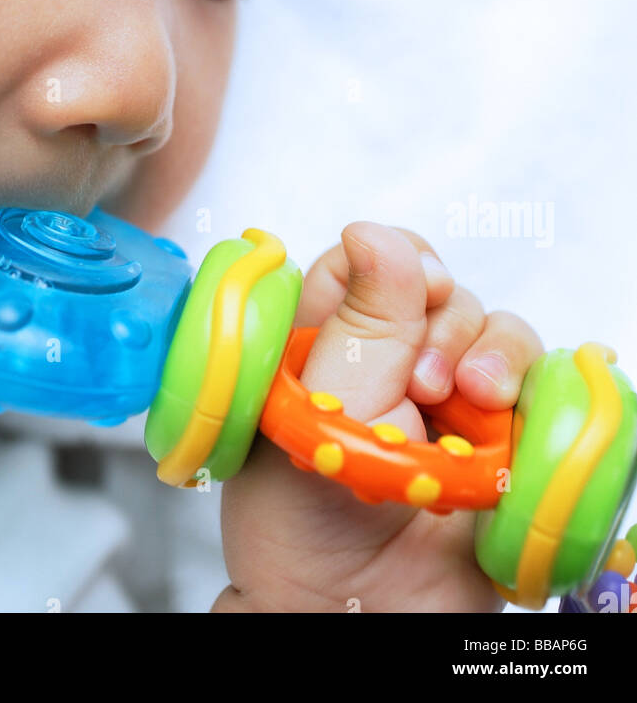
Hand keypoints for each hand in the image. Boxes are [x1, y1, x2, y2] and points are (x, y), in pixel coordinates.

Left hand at [213, 221, 541, 612]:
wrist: (361, 613)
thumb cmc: (310, 518)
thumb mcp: (327, 406)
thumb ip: (362, 320)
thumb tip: (373, 229)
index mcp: (324, 337)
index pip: (364, 259)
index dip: (392, 263)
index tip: (410, 288)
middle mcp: (387, 357)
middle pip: (437, 286)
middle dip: (441, 319)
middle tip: (424, 378)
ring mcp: (445, 394)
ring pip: (489, 325)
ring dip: (488, 349)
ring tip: (470, 394)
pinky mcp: (495, 430)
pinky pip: (532, 378)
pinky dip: (524, 385)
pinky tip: (501, 413)